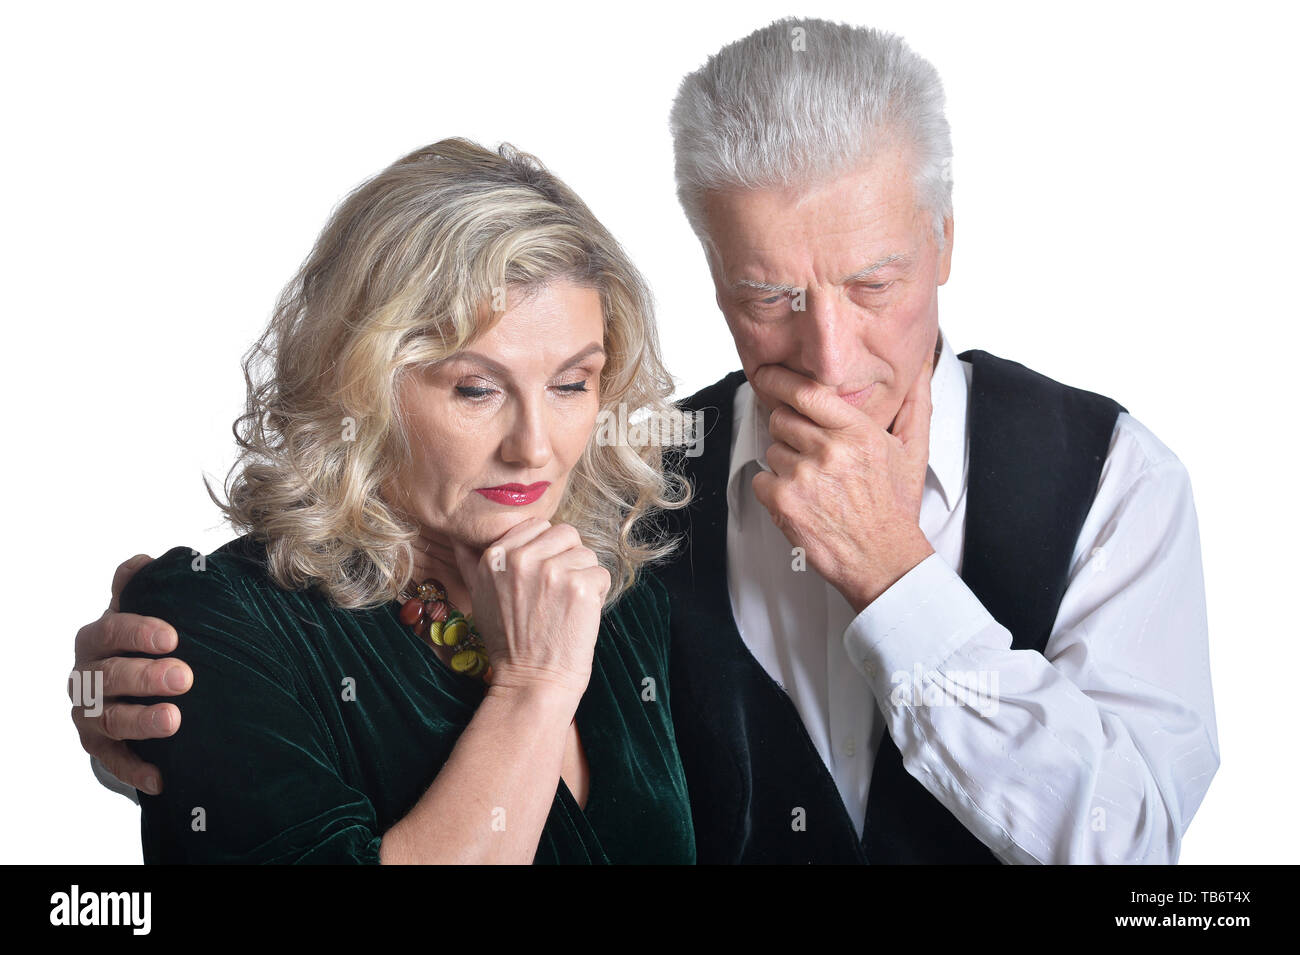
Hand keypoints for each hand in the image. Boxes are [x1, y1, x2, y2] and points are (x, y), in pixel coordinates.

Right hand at [70, 554, 191, 794]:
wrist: (139, 683)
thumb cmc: (149, 642)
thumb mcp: (149, 611)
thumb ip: (145, 588)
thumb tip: (145, 562)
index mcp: (97, 638)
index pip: (110, 630)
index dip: (138, 632)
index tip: (173, 636)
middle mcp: (85, 675)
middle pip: (109, 675)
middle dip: (146, 676)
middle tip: (185, 677)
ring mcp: (88, 712)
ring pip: (108, 718)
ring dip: (141, 721)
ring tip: (175, 721)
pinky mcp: (98, 745)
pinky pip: (113, 761)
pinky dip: (134, 770)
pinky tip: (159, 778)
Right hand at [453, 519, 609, 699]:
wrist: (531, 681)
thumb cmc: (508, 642)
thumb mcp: (479, 596)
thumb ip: (471, 561)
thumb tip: (459, 536)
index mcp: (496, 555)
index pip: (538, 525)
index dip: (546, 550)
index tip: (540, 580)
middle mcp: (522, 558)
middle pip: (566, 534)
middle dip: (567, 559)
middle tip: (555, 594)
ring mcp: (553, 570)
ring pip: (586, 554)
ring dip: (583, 578)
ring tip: (564, 606)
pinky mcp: (580, 586)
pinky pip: (601, 574)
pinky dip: (597, 595)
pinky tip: (577, 615)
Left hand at [750, 354, 936, 612]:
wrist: (882, 558)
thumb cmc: (893, 507)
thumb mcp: (912, 450)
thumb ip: (915, 402)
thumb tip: (922, 365)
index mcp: (858, 432)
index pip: (807, 392)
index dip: (781, 381)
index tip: (769, 376)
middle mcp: (830, 450)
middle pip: (782, 419)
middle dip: (790, 433)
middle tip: (811, 454)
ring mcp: (804, 476)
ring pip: (772, 450)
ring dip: (786, 464)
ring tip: (815, 483)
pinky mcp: (784, 502)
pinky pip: (760, 479)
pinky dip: (772, 490)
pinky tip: (800, 499)